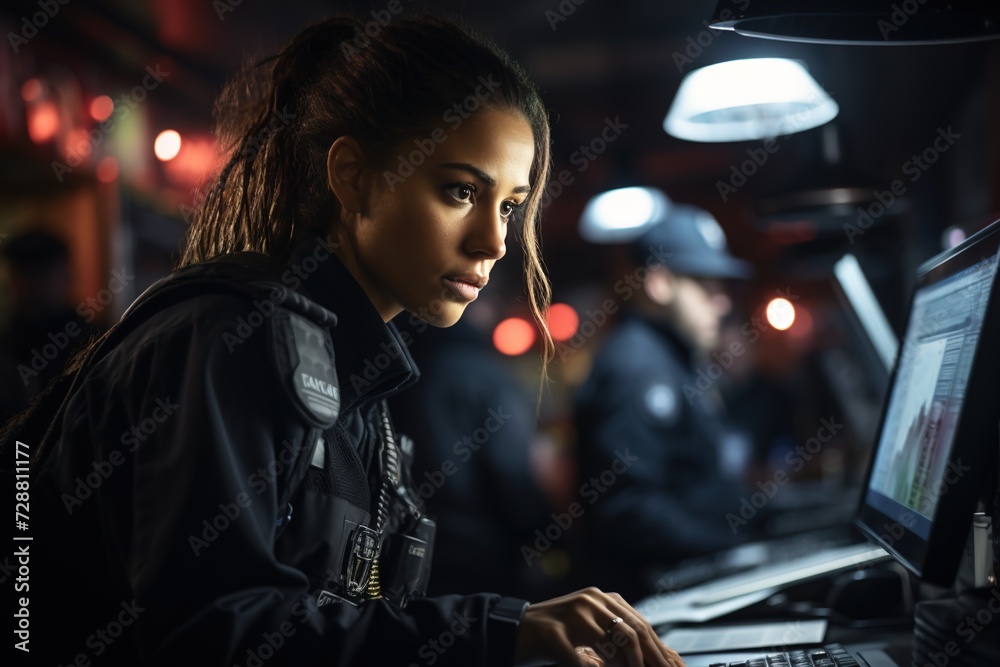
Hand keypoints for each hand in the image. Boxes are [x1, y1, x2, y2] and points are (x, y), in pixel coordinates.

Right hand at [513, 587, 684, 666]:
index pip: (640, 624)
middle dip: (652, 660)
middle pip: (633, 632)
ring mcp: (571, 615)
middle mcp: (590, 600)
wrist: (512, 630)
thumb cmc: (554, 635)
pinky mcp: (554, 635)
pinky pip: (583, 660)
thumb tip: (652, 655)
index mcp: (601, 598)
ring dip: (628, 666)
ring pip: (615, 644)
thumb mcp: (588, 628)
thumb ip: (615, 635)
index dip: (660, 650)